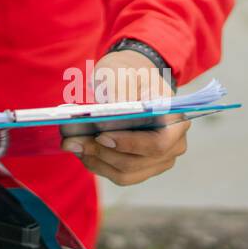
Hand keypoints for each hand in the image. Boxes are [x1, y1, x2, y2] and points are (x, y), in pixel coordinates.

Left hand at [60, 49, 188, 185]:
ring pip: (125, 173)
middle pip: (136, 162)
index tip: (100, 136)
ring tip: (72, 145)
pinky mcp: (142, 168)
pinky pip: (119, 175)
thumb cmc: (128, 73)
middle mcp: (174, 145)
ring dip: (95, 161)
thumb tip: (105, 118)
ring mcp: (159, 160)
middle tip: (71, 141)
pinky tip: (81, 151)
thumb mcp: (122, 73)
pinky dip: (98, 164)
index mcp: (175, 120)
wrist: (130, 78)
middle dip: (101, 153)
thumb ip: (117, 93)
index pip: (157, 144)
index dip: (128, 144)